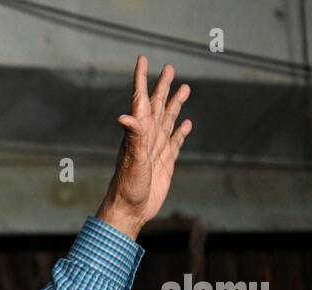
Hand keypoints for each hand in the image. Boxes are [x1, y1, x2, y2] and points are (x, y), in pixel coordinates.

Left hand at [96, 55, 191, 239]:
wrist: (131, 209)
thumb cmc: (128, 185)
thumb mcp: (133, 159)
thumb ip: (133, 136)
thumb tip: (124, 115)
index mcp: (139, 131)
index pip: (141, 98)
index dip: (142, 79)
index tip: (142, 59)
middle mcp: (148, 136)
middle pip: (158, 104)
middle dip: (163, 86)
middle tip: (169, 68)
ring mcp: (157, 148)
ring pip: (169, 119)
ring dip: (175, 103)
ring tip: (184, 88)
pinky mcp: (166, 162)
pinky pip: (176, 141)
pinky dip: (181, 131)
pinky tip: (187, 123)